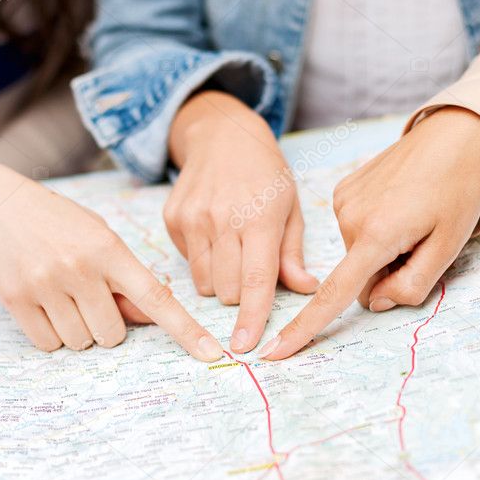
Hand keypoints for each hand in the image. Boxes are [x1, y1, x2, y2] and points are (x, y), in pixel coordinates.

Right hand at [0, 153, 222, 360]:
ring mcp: (45, 285)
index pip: (155, 297)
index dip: (185, 330)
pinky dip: (52, 335)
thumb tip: (150, 318)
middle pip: (113, 334)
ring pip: (81, 342)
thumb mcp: (98, 237)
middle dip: (107, 325)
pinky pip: (49, 344)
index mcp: (108, 248)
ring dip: (79, 330)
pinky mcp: (15, 300)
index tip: (211, 354)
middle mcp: (79, 268)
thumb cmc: (57, 222)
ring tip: (64, 297)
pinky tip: (44, 305)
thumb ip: (125, 277)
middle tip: (90, 298)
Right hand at [164, 91, 317, 352]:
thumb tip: (306, 290)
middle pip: (228, 290)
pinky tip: (213, 232)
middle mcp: (223, 220)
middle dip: (242, 293)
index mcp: (260, 218)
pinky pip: (187, 264)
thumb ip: (293, 253)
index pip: (256, 280)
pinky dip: (203, 260)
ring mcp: (193, 219)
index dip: (252, 317)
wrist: (222, 133)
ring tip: (233, 249)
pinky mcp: (173, 218)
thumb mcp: (291, 206)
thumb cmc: (266, 173)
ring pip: (205, 283)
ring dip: (221, 281)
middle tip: (251, 266)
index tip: (245, 346)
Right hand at [260, 107, 479, 359]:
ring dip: (381, 248)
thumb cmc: (457, 191)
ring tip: (412, 216)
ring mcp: (342, 201)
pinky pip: (355, 229)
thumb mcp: (448, 246)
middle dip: (386, 272)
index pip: (334, 294)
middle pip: (357, 276)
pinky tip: (398, 203)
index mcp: (375, 235)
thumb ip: (411, 285)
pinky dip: (374, 228)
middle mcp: (349, 218)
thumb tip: (374, 302)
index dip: (304, 328)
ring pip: (357, 254)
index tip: (274, 352)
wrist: (453, 136)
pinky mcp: (343, 190)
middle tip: (421, 242)